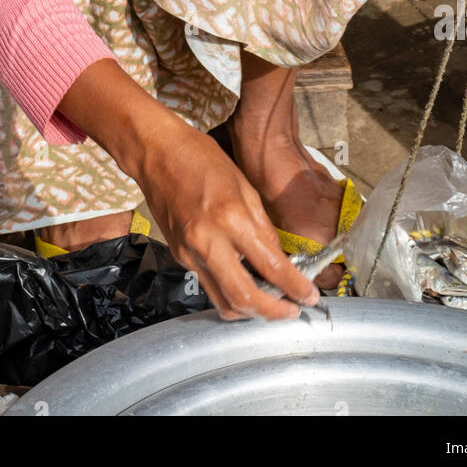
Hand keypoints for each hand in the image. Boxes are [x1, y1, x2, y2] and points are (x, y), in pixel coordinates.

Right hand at [58, 58, 317, 320]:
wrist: (157, 153)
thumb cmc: (202, 159)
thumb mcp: (244, 186)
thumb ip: (263, 227)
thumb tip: (279, 258)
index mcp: (231, 219)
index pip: (270, 266)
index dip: (295, 287)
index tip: (309, 296)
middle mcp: (208, 242)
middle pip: (243, 298)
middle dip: (272, 313)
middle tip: (291, 312)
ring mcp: (189, 254)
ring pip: (222, 301)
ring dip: (249, 311)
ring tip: (270, 304)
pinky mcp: (178, 257)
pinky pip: (208, 284)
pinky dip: (229, 291)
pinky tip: (243, 281)